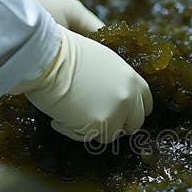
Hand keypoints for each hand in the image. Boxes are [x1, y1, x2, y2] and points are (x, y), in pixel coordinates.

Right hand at [12, 26, 152, 142]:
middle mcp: (129, 96)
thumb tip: (115, 99)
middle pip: (133, 124)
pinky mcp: (98, 124)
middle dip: (116, 125)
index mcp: (132, 78)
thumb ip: (116, 81)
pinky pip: (87, 138)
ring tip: (70, 113)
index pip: (145, 104)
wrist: (46, 57)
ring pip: (110, 135)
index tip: (120, 114)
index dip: (132, 111)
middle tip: (94, 120)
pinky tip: (59, 117)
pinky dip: (71, 131)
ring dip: (91, 128)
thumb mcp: (103, 61)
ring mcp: (115, 111)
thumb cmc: (66, 54)